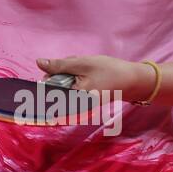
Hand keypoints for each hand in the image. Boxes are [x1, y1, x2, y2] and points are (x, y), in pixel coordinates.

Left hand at [37, 55, 156, 102]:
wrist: (133, 80)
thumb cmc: (110, 71)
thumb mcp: (83, 64)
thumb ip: (60, 65)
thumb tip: (39, 63)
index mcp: (73, 99)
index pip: (48, 95)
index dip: (42, 84)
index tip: (40, 80)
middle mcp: (76, 107)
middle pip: (54, 90)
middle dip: (58, 76)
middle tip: (72, 66)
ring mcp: (80, 106)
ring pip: (62, 88)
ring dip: (67, 77)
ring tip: (84, 71)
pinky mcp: (83, 102)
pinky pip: (70, 90)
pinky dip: (74, 80)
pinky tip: (87, 74)